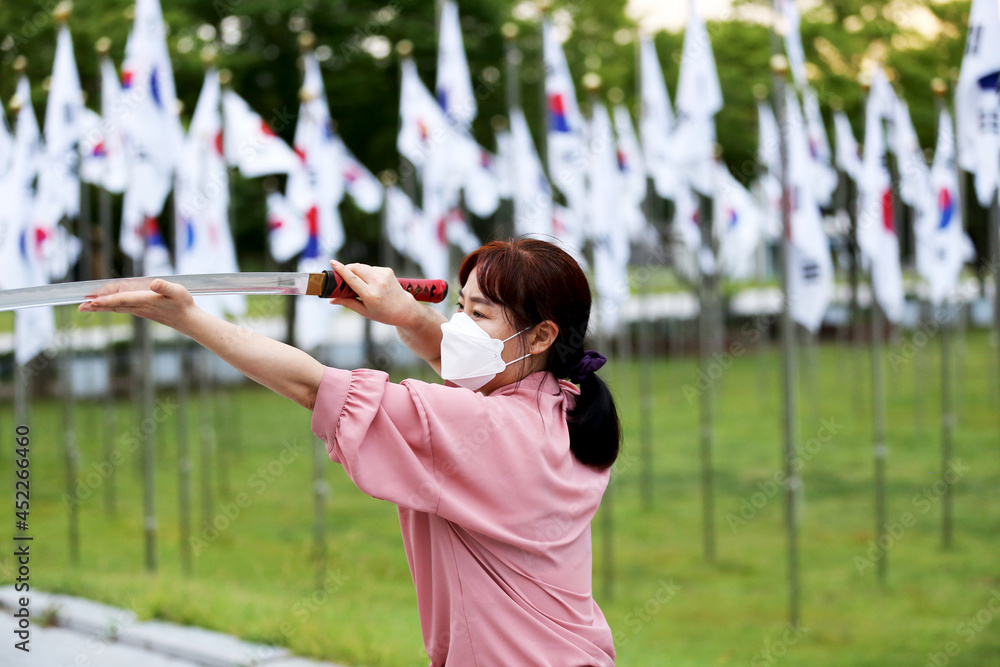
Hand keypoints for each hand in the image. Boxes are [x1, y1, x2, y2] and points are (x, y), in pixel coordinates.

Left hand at [79, 279, 198, 330]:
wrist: (188, 320)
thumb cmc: (183, 304)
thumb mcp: (178, 291)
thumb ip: (165, 287)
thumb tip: (154, 283)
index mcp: (145, 300)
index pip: (122, 299)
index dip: (107, 299)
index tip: (92, 301)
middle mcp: (139, 307)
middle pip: (114, 306)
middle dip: (97, 306)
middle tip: (80, 308)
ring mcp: (139, 310)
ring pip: (115, 308)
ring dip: (100, 307)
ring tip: (85, 307)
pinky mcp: (141, 310)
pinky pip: (121, 308)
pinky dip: (109, 306)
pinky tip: (105, 306)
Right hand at [327, 260, 422, 326]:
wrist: (404, 309)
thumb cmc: (383, 313)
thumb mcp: (364, 311)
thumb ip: (348, 303)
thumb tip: (331, 300)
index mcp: (371, 295)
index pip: (352, 278)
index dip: (341, 269)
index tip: (332, 262)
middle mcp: (378, 283)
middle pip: (356, 268)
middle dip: (347, 268)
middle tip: (340, 274)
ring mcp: (384, 275)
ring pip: (363, 267)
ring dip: (356, 271)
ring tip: (358, 283)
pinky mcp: (387, 270)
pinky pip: (371, 268)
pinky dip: (366, 272)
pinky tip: (370, 282)